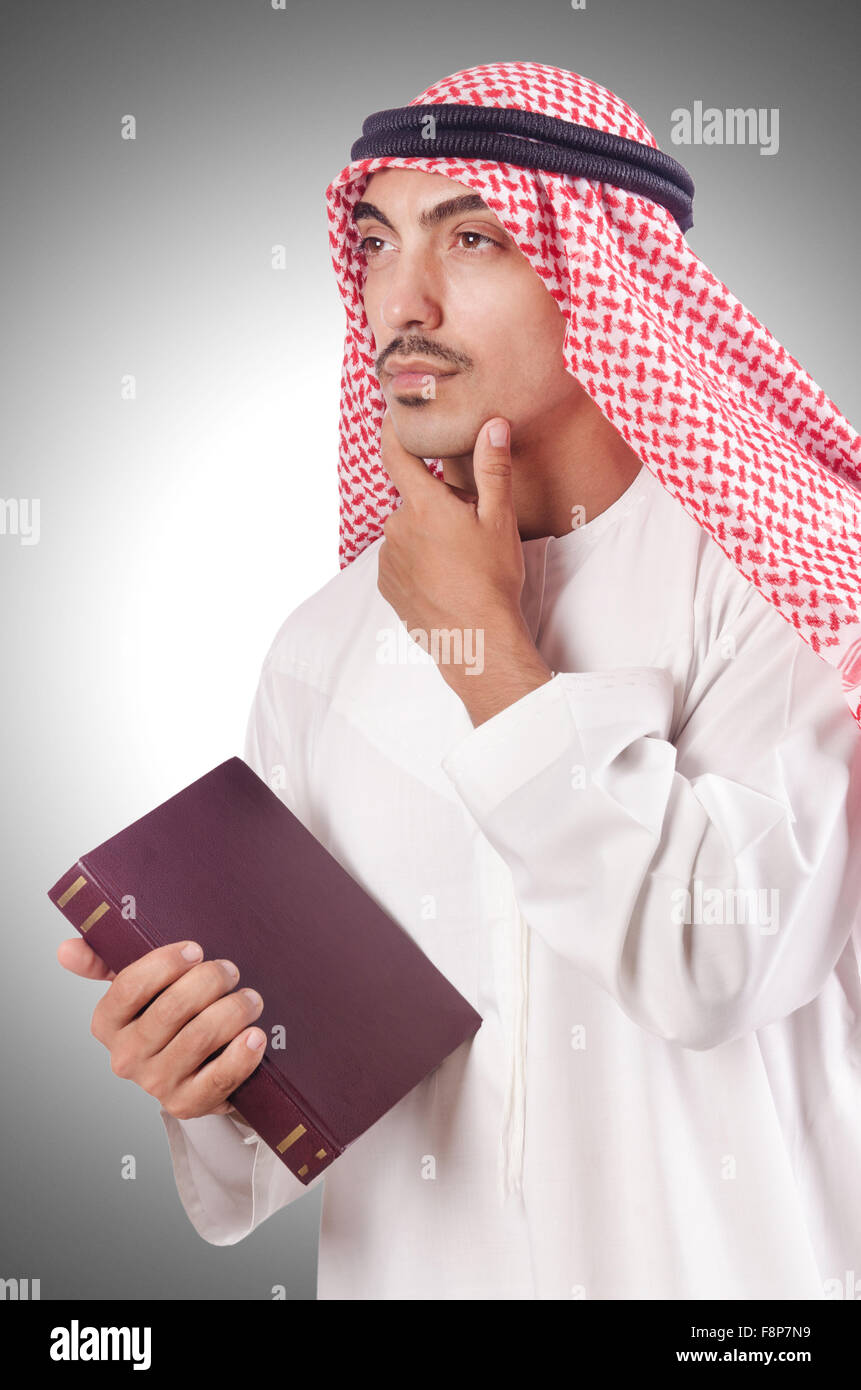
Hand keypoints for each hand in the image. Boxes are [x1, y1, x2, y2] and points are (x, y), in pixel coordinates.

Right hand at [57, 938, 265, 1119]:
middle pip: (170, 1010)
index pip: (129, 987)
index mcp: (107, 1023)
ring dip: (232, 1011)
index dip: (165, 964)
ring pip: (199, 1038)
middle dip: (208, 982)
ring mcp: (157, 1084)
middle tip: (231, 970)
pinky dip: (242, 1054)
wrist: (198, 1066)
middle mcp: (126, 1057)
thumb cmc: (169, 1013)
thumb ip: (102, 962)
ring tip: (250, 999)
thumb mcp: (138, 986)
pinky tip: (256, 1035)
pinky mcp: (189, 1104)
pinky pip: (220, 1077)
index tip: (196, 949)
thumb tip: (66, 949)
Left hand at [377, 411, 552, 723]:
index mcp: (423, 505)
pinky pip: (401, 559)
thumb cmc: (491, 579)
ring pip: (409, 531)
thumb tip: (493, 426)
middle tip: (471, 529)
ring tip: (460, 562)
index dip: (393, 431)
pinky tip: (444, 579)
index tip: (392, 415)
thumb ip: (493, 469)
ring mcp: (388, 557)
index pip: (397, 455)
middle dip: (439, 505)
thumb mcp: (499, 520)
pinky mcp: (386, 584)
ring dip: (428, 536)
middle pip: (416, 500)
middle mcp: (397, 527)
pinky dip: (418, 562)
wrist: (474, 638)